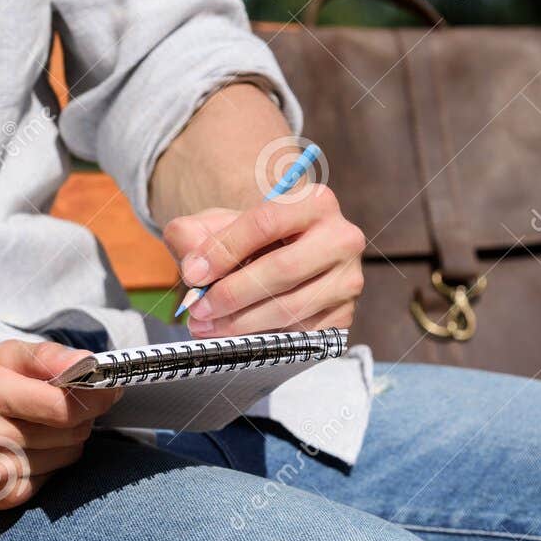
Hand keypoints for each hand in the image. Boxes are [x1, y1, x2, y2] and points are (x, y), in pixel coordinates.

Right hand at [0, 341, 119, 510]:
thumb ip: (46, 356)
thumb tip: (91, 364)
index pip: (65, 405)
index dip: (96, 396)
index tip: (108, 389)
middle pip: (73, 431)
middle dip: (79, 416)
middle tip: (63, 406)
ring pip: (68, 455)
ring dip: (65, 440)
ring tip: (36, 428)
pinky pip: (51, 479)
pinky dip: (48, 464)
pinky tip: (24, 452)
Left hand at [161, 186, 365, 335]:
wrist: (280, 259)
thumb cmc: (248, 240)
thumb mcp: (216, 225)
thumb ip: (192, 235)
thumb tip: (193, 269)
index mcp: (314, 202)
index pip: (265, 223)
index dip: (225, 251)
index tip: (193, 275)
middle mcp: (342, 238)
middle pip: (282, 268)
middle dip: (233, 293)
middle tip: (197, 310)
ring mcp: (348, 280)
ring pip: (291, 307)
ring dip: (241, 322)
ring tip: (206, 325)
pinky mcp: (344, 317)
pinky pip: (299, 334)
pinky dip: (262, 338)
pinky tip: (234, 336)